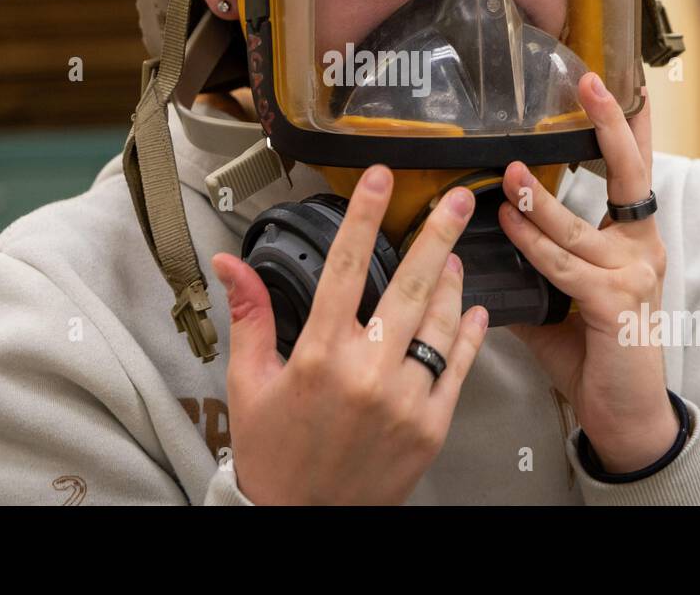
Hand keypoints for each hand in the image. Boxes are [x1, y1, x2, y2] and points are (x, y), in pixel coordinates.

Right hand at [211, 165, 490, 503]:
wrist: (302, 520)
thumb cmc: (274, 450)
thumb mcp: (249, 381)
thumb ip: (250, 315)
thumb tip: (230, 262)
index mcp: (318, 354)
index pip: (344, 267)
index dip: (364, 216)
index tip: (379, 179)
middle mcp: (366, 372)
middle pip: (409, 285)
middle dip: (437, 234)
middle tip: (458, 199)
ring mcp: (404, 400)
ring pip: (439, 323)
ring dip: (451, 282)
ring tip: (453, 254)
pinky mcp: (431, 426)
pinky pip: (457, 368)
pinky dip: (466, 334)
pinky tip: (469, 308)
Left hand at [498, 73, 678, 473]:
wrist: (624, 416)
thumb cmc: (593, 354)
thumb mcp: (560, 300)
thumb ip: (533, 266)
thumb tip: (483, 238)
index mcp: (634, 241)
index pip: (634, 172)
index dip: (630, 126)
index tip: (622, 81)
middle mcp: (643, 248)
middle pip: (628, 174)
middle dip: (610, 124)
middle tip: (591, 83)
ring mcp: (634, 274)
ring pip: (576, 225)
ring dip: (537, 199)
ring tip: (507, 174)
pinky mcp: (616, 302)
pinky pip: (562, 265)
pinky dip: (532, 245)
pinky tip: (507, 226)